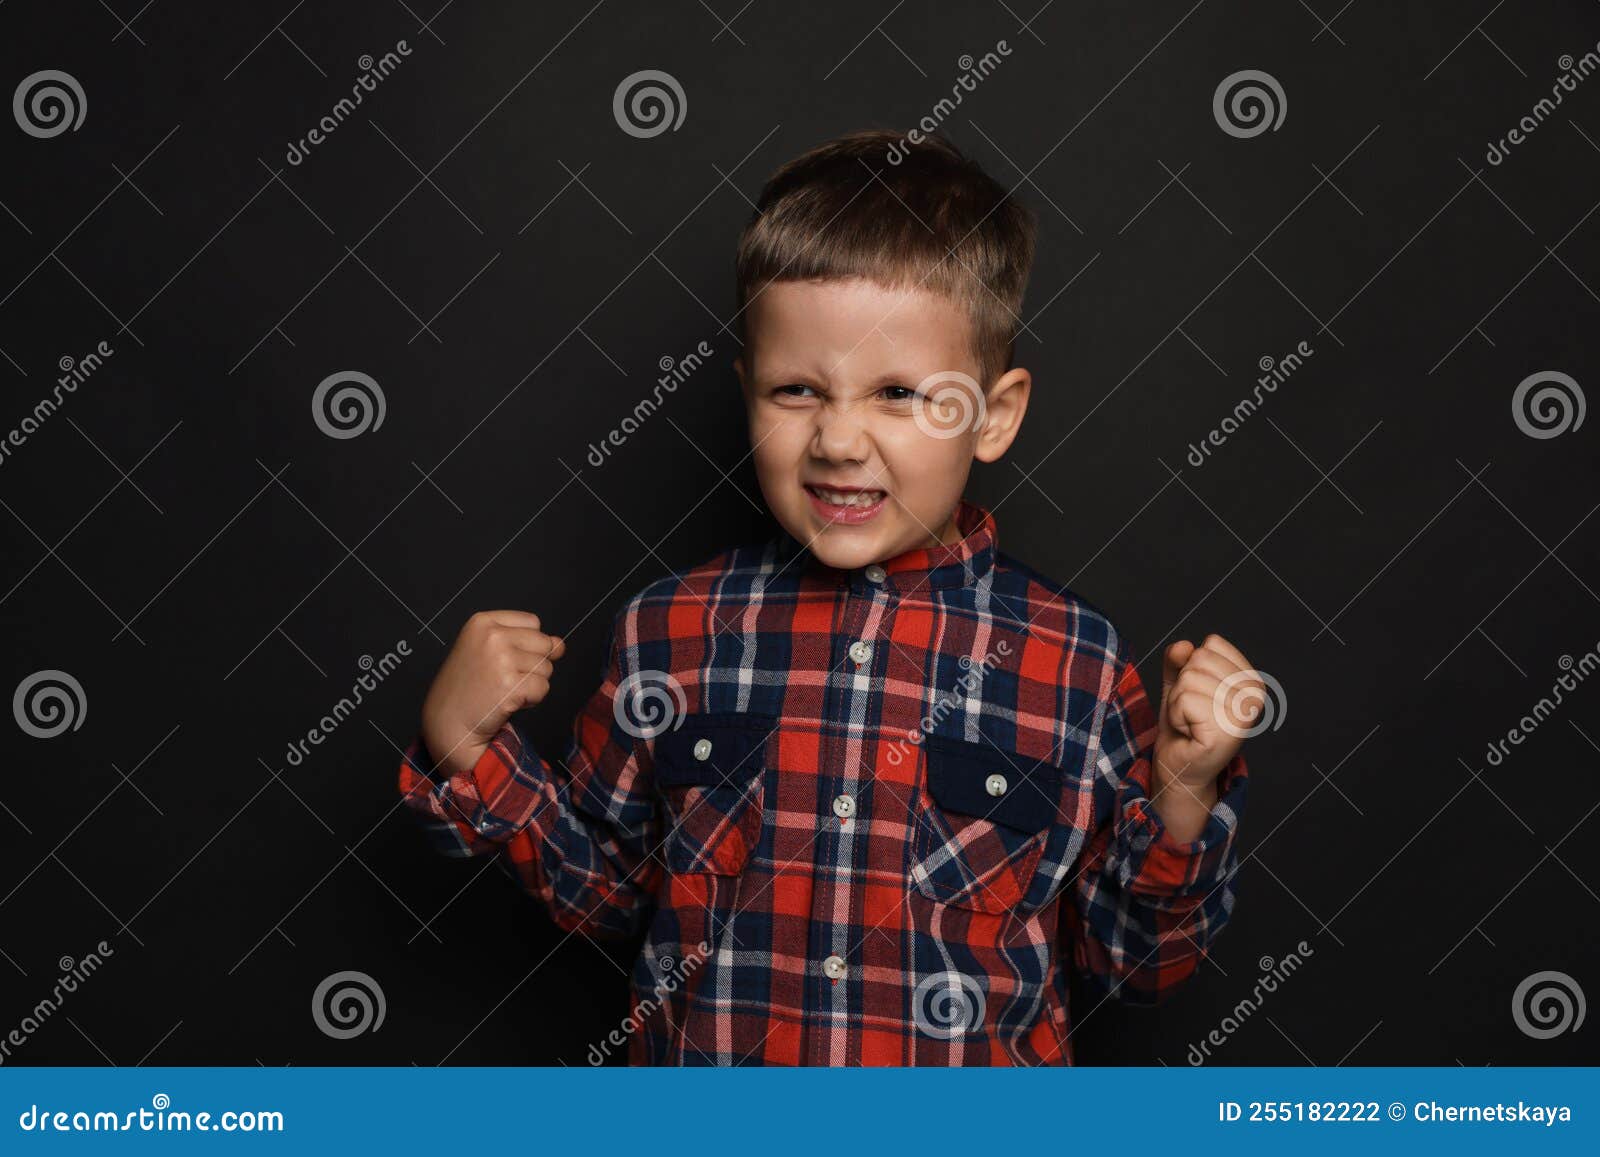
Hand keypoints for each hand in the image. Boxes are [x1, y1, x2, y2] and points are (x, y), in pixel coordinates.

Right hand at [421, 611, 565, 777]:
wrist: (447, 721)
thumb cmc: (467, 687)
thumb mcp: (487, 650)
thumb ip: (524, 640)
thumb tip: (559, 644)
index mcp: (483, 622)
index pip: (533, 622)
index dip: (526, 644)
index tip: (503, 659)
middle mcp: (492, 636)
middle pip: (544, 643)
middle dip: (533, 663)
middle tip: (503, 678)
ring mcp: (501, 660)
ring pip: (546, 667)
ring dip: (532, 683)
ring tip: (503, 690)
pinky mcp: (510, 685)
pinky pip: (543, 688)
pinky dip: (531, 700)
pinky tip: (507, 701)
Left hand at [1153, 633, 1261, 800]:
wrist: (1179, 766)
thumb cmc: (1183, 725)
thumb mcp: (1178, 683)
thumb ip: (1178, 659)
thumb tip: (1183, 645)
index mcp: (1252, 679)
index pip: (1211, 644)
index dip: (1192, 667)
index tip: (1199, 696)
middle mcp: (1255, 695)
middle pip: (1199, 659)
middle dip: (1183, 685)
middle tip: (1192, 713)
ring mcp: (1244, 714)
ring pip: (1189, 679)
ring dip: (1177, 703)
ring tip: (1190, 723)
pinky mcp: (1226, 731)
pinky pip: (1184, 700)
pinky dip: (1176, 716)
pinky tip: (1189, 733)